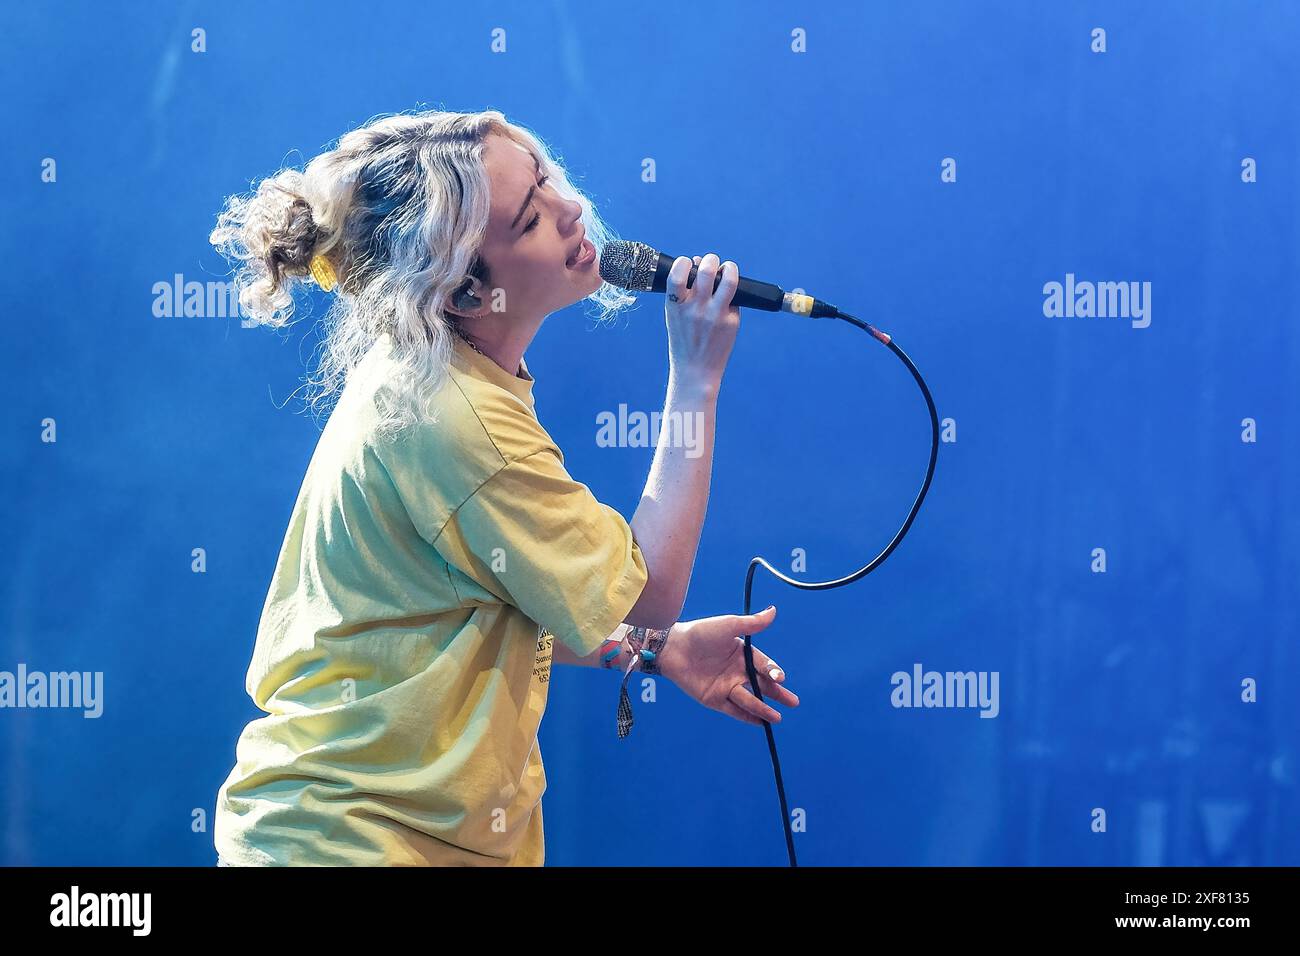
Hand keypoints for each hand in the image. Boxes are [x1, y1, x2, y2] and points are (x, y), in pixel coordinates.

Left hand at [656, 605, 798, 726]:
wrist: (673, 648)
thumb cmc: (701, 633)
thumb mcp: (728, 625)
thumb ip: (751, 623)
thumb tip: (773, 611)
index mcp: (743, 655)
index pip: (764, 666)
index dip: (773, 671)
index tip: (780, 677)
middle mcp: (737, 672)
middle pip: (762, 686)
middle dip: (778, 694)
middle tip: (793, 703)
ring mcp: (726, 687)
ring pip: (749, 700)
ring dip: (763, 710)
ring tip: (777, 718)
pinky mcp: (714, 699)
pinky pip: (733, 710)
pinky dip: (746, 717)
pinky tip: (760, 723)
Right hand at [664, 252, 740, 394]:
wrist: (695, 370)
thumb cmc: (684, 340)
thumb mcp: (675, 316)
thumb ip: (684, 291)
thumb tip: (697, 262)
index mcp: (675, 306)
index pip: (678, 274)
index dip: (684, 262)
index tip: (688, 262)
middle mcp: (696, 309)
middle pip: (707, 270)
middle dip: (710, 260)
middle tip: (711, 263)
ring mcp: (715, 315)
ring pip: (728, 280)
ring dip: (729, 268)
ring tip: (727, 270)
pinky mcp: (731, 321)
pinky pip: (735, 298)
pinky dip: (732, 293)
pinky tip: (728, 298)